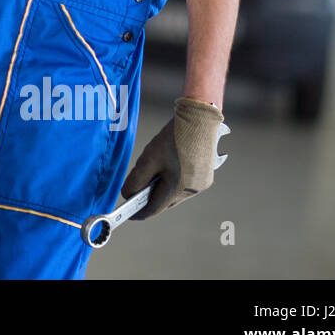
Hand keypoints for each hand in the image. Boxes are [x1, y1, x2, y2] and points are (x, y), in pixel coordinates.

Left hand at [120, 97, 225, 220]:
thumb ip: (136, 180)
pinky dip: (173, 184)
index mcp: (179, 188)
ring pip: (176, 194)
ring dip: (162, 191)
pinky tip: (165, 172)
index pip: (156, 208)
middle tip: (135, 195)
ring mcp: (202, 183)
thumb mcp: (148, 158)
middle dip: (150, 200)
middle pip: (166, 202)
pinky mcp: (206, 175)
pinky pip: (185, 186)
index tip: (129, 215)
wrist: (199, 118)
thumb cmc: (173, 137)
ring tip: (148, 180)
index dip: (140, 212)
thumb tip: (128, 195)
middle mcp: (194, 190)